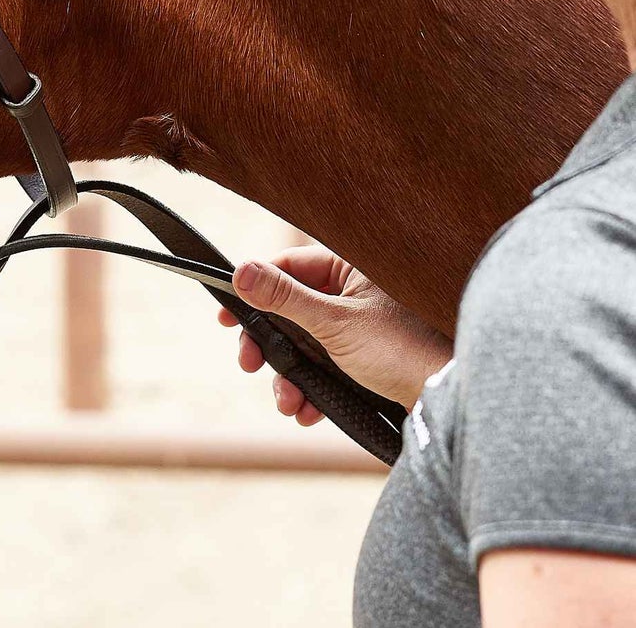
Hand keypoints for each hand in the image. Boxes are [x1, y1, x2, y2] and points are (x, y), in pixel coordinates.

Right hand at [218, 246, 452, 421]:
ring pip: (305, 346)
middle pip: (290, 311)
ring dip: (289, 377)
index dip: (254, 291)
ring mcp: (360, 329)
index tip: (228, 317)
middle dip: (269, 346)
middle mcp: (354, 294)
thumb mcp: (334, 323)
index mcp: (351, 268)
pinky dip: (312, 391)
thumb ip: (284, 297)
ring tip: (287, 403)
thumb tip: (240, 272)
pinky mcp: (366, 361)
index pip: (289, 266)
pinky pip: (326, 370)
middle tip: (249, 364)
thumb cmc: (403, 350)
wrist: (451, 401)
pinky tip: (308, 412)